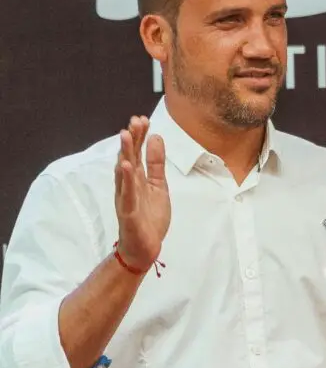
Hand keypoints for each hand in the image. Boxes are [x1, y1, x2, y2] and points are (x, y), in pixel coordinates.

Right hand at [114, 116, 169, 270]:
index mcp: (136, 179)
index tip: (142, 119)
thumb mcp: (159, 186)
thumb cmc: (149, 217)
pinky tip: (126, 166)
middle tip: (135, 120)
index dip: (138, 136)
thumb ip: (157, 164)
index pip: (136, 153)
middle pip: (129, 157)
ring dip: (125, 153)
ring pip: (124, 172)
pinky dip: (127, 180)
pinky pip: (127, 193)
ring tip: (125, 135)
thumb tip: (156, 138)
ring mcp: (126, 197)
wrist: (145, 247)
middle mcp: (128, 185)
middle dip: (132, 139)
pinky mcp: (128, 211)